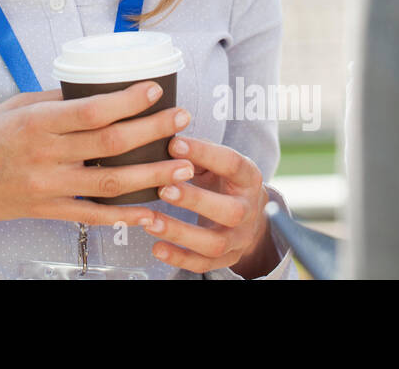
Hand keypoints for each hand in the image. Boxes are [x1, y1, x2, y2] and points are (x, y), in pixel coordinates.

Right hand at [0, 81, 194, 258]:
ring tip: (181, 164)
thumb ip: (53, 102)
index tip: (156, 89)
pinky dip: (123, 215)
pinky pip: (91, 215)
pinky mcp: (45, 212)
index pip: (92, 110)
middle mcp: (43, 155)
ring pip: (110, 184)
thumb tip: (95, 92)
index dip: (129, 100)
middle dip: (153, 131)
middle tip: (182, 120)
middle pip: (111, 144)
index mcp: (34, 122)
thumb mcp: (11, 107)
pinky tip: (149, 210)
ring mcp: (46, 187)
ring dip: (151, 175)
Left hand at [140, 136, 276, 276]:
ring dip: (180, 232)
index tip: (173, 144)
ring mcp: (239, 238)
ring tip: (150, 220)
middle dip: (195, 200)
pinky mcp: (226, 258)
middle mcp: (249, 210)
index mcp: (249, 178)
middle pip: (230, 211)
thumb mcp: (216, 161)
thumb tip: (164, 136)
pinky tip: (156, 248)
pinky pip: (203, 263)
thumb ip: (195, 152)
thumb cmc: (222, 179)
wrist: (247, 213)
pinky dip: (179, 258)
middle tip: (163, 189)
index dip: (204, 153)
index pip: (232, 164)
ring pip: (214, 243)